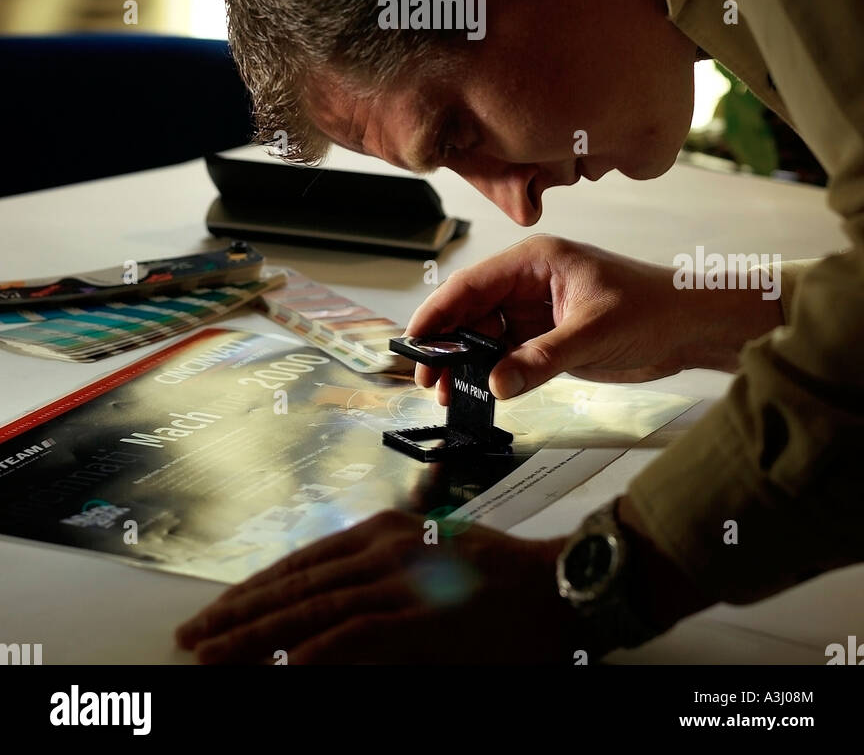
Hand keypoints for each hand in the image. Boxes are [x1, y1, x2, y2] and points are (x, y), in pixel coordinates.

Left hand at [176, 509, 575, 664]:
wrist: (560, 586)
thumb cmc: (501, 581)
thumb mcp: (432, 563)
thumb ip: (381, 579)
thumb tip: (330, 612)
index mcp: (384, 531)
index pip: (302, 563)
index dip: (254, 589)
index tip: (216, 610)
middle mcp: (384, 546)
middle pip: (296, 584)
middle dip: (238, 613)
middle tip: (191, 635)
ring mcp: (401, 579)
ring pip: (311, 609)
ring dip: (255, 636)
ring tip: (212, 653)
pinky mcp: (420, 618)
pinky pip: (355, 636)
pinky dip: (313, 653)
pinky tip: (282, 668)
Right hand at [406, 235, 782, 402]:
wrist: (691, 326)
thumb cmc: (652, 308)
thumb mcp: (592, 332)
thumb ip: (542, 358)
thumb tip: (494, 384)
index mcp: (535, 260)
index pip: (473, 283)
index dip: (439, 311)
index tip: (415, 340)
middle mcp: (530, 282)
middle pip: (473, 310)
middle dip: (447, 342)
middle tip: (427, 379)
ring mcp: (538, 310)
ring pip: (487, 334)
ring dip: (466, 361)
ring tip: (449, 394)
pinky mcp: (549, 337)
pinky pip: (509, 353)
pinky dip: (492, 371)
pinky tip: (479, 393)